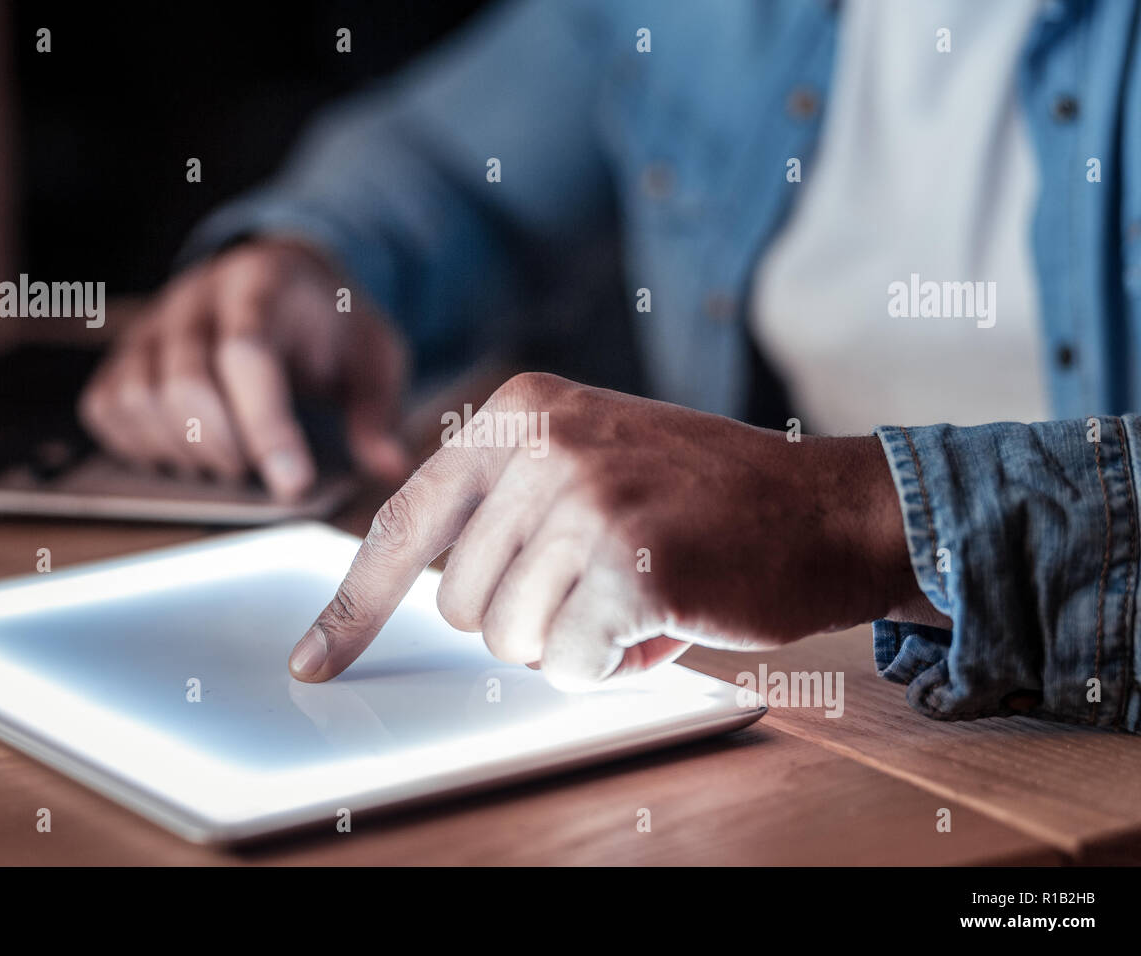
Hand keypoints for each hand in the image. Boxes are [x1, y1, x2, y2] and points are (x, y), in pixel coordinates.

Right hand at [78, 238, 409, 498]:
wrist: (281, 277)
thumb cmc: (328, 322)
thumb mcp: (373, 353)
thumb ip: (378, 408)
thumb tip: (389, 468)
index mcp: (260, 285)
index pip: (248, 355)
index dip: (267, 427)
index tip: (293, 484)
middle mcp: (194, 300)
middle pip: (183, 384)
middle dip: (225, 448)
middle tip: (257, 472)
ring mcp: (151, 327)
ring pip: (136, 400)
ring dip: (180, 452)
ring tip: (226, 464)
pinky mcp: (123, 356)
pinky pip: (106, 408)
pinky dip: (138, 446)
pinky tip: (184, 456)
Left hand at [289, 372, 927, 689]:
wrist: (827, 506)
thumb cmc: (702, 500)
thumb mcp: (586, 460)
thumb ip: (503, 507)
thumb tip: (419, 591)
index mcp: (518, 408)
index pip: (406, 520)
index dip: (355, 604)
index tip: (314, 660)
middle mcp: (541, 441)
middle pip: (458, 603)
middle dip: (526, 618)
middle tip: (603, 581)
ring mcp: (585, 498)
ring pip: (508, 640)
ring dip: (572, 640)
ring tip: (640, 591)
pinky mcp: (628, 564)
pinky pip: (570, 664)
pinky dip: (615, 665)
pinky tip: (666, 618)